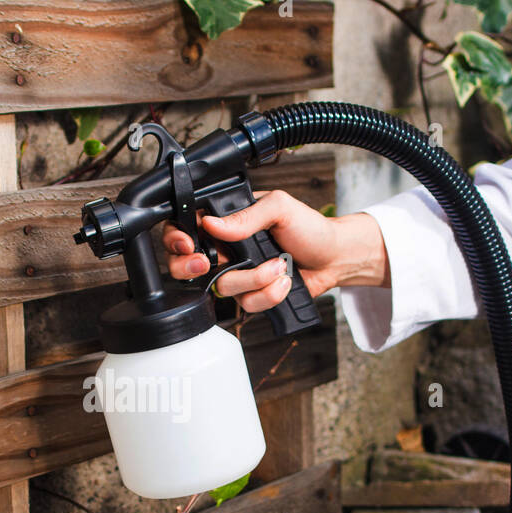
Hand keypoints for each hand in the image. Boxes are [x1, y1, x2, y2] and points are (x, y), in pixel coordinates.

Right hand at [161, 190, 391, 313]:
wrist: (335, 258)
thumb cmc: (310, 227)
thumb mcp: (279, 208)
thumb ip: (246, 215)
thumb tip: (211, 223)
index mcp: (227, 221)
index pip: (186, 227)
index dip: (176, 240)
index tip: (187, 245)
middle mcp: (226, 248)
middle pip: (187, 265)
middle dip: (195, 267)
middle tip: (212, 264)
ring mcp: (238, 274)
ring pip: (222, 287)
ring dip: (254, 279)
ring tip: (280, 266)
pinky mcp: (251, 295)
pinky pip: (245, 304)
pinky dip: (268, 295)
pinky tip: (284, 281)